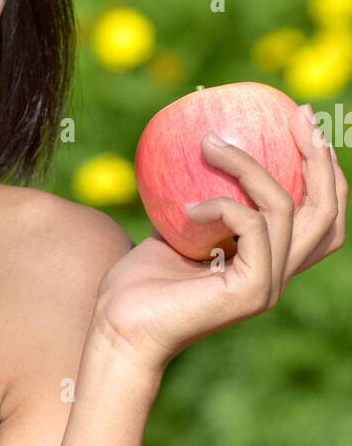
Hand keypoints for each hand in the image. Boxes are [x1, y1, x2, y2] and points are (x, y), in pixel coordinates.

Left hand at [91, 103, 346, 374]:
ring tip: (208, 144)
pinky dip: (221, 205)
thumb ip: (196, 196)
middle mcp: (277, 274)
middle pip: (327, 212)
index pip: (320, 216)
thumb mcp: (173, 228)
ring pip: (285, 209)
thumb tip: (199, 143)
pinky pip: (253, 227)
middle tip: (300, 115)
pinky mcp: (251, 291)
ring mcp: (268, 284)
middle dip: (321, 158)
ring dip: (248, 166)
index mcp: (267, 261)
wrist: (118, 331)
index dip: (325, 170)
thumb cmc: (137, 285)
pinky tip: (186, 208)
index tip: (301, 121)